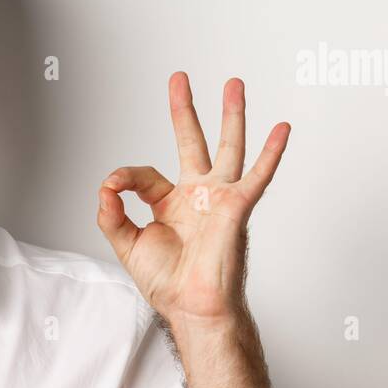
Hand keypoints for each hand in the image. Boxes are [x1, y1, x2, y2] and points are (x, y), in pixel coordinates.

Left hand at [97, 72, 289, 326]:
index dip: (123, 179)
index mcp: (170, 204)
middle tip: (178, 79)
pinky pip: (257, 175)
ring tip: (233, 84)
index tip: (112, 189)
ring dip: (231, 114)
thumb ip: (112, 215)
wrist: (193, 308)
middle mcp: (196, 195)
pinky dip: (271, 152)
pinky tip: (281, 128)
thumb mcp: (128, 245)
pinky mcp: (235, 207)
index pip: (144, 175)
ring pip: (227, 147)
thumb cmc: (169, 283)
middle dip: (185, 109)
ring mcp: (218, 198)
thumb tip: (105, 187)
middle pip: (192, 141)